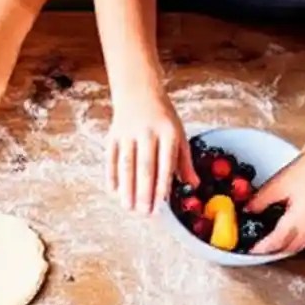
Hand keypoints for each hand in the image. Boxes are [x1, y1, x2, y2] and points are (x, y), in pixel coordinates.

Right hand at [105, 91, 196, 214]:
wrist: (138, 92)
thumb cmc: (162, 117)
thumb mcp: (178, 134)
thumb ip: (184, 161)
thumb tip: (193, 184)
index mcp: (167, 133)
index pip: (165, 164)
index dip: (162, 185)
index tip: (160, 204)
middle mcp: (147, 133)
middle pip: (144, 167)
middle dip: (144, 192)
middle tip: (144, 212)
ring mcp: (128, 134)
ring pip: (126, 165)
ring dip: (126, 188)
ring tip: (128, 206)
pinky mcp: (113, 136)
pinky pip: (111, 159)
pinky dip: (111, 175)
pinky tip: (114, 191)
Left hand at [246, 148, 304, 253]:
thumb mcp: (278, 184)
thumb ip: (260, 201)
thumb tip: (248, 210)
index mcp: (299, 218)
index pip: (278, 241)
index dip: (263, 248)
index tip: (251, 250)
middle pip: (291, 247)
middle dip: (273, 251)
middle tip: (259, 249)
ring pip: (304, 246)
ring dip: (288, 249)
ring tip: (275, 248)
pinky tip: (304, 245)